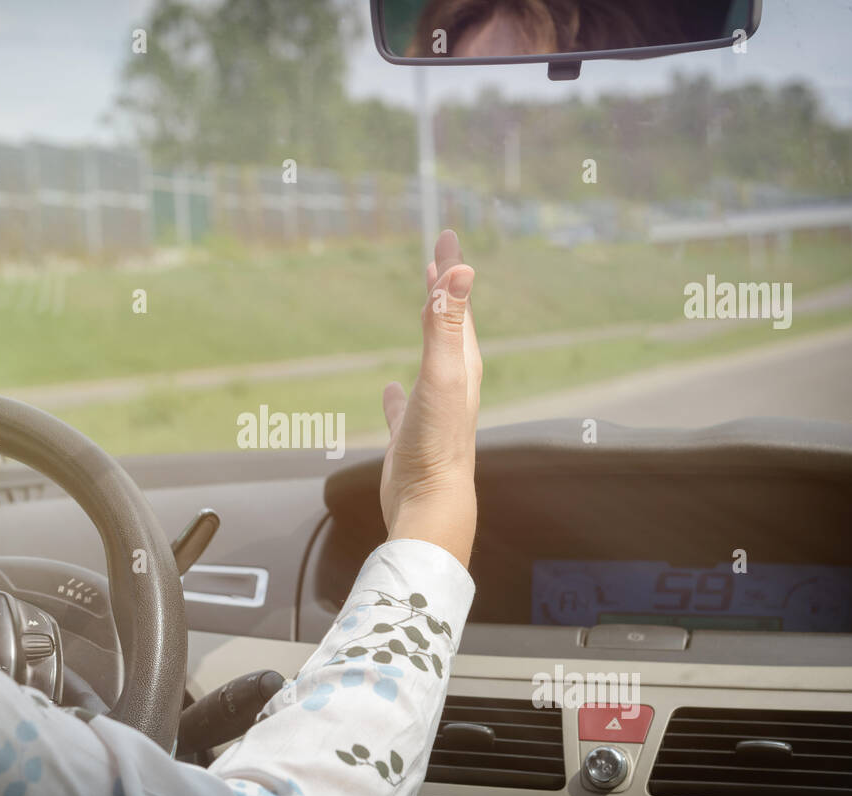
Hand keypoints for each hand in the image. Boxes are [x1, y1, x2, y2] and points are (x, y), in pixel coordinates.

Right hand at [379, 230, 481, 567]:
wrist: (429, 502)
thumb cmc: (437, 441)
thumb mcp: (442, 374)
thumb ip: (446, 324)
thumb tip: (462, 271)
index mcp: (463, 365)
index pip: (456, 305)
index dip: (450, 271)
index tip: (445, 238)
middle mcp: (453, 383)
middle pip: (448, 326)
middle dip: (443, 293)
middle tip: (435, 262)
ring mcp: (433, 409)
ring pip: (431, 359)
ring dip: (426, 332)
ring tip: (419, 311)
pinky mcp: (411, 436)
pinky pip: (403, 406)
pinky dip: (395, 392)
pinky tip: (388, 388)